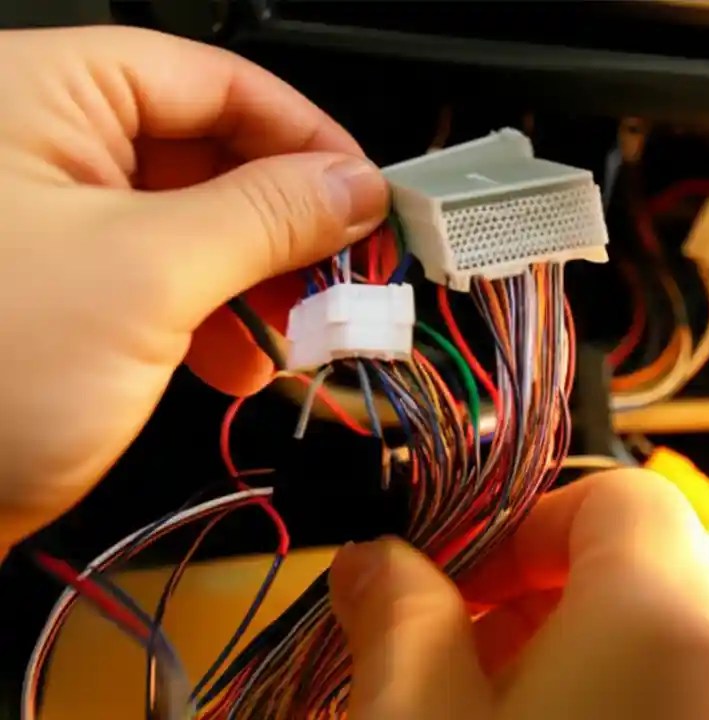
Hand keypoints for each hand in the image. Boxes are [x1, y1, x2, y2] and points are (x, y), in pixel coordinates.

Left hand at [0, 27, 386, 547]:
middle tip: (344, 272)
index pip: (209, 79)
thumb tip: (353, 186)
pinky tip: (240, 364)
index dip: (303, 136)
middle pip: (206, 152)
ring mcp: (43, 222)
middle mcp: (36, 147)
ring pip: (191, 222)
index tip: (366, 193)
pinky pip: (158, 277)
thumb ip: (266, 217)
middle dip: (285, 223)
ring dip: (257, 281)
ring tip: (301, 332)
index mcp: (38, 97)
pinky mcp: (54, 291)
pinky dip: (212, 318)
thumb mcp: (147, 278)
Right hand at [330, 471, 708, 719]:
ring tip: (504, 713)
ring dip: (587, 652)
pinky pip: (706, 696)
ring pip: (677, 638)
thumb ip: (399, 619)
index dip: (523, 523)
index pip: (618, 493)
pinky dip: (636, 697)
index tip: (456, 579)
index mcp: (674, 617)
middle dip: (544, 595)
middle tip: (460, 661)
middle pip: (649, 564)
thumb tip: (378, 561)